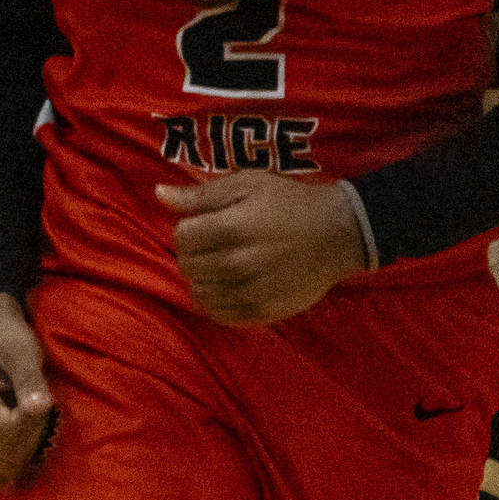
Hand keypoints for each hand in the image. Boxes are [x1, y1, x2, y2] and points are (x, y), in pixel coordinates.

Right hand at [0, 293, 55, 485]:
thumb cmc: (6, 336)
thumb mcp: (21, 350)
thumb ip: (29, 379)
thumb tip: (39, 407)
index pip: (5, 434)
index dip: (33, 427)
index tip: (46, 403)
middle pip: (3, 455)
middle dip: (31, 441)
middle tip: (42, 411)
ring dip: (24, 453)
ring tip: (36, 424)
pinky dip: (13, 461)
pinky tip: (27, 445)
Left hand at [157, 170, 367, 325]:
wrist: (339, 234)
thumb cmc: (290, 203)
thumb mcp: (248, 184)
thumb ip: (202, 194)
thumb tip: (160, 193)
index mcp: (233, 228)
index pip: (182, 237)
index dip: (189, 229)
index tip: (207, 225)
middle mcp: (240, 263)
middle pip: (187, 266)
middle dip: (194, 254)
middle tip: (217, 245)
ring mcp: (252, 292)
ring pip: (199, 294)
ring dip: (204, 279)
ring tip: (224, 265)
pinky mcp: (263, 313)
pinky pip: (219, 315)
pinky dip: (217, 302)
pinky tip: (231, 286)